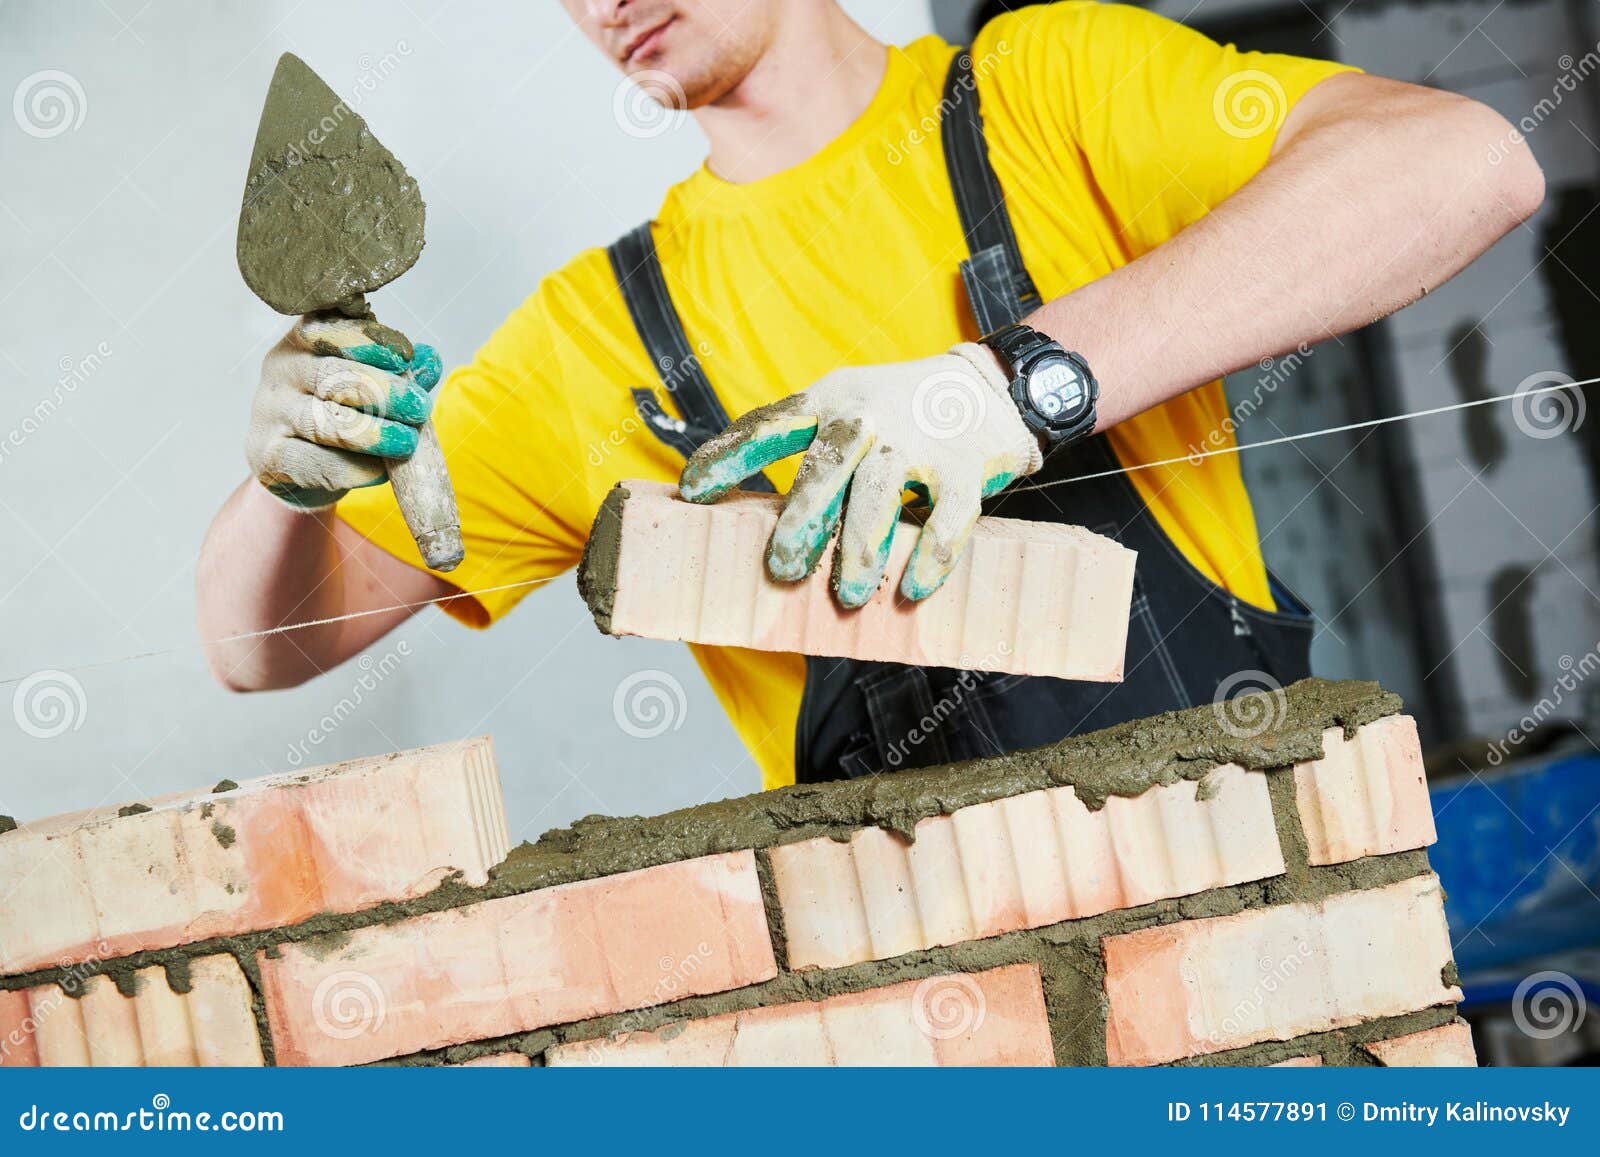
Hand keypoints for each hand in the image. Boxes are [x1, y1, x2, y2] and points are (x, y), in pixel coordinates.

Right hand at [247, 313, 441, 509]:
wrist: (297, 459)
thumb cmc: (340, 407)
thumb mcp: (369, 382)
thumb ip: (399, 371)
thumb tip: (430, 360)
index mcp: (305, 340)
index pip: (332, 331)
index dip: (371, 343)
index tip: (406, 357)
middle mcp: (282, 369)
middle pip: (332, 377)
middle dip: (383, 392)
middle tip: (420, 407)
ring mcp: (270, 413)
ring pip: (323, 423)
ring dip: (373, 434)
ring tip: (407, 442)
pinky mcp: (268, 455)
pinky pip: (315, 463)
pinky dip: (353, 469)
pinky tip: (381, 471)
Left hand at [679, 343, 1042, 605]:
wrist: (988, 388)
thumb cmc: (897, 415)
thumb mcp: (845, 410)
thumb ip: (807, 455)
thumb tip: (740, 529)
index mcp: (828, 403)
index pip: (770, 425)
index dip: (729, 454)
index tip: (692, 491)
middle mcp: (869, 417)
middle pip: (827, 463)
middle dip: (803, 517)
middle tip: (782, 567)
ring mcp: (919, 441)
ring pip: (883, 493)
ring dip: (862, 546)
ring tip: (845, 595)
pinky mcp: (965, 469)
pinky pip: (949, 516)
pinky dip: (932, 555)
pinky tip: (912, 588)